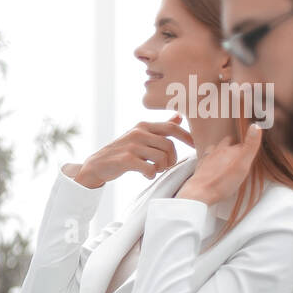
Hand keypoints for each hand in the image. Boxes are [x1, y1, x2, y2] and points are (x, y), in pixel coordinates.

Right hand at [67, 114, 193, 187]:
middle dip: (171, 159)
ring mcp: (132, 146)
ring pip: (161, 158)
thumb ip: (159, 128)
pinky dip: (151, 174)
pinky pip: (150, 169)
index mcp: (143, 126)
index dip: (187, 137)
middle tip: (164, 165)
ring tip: (154, 170)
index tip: (195, 146)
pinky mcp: (126, 159)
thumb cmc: (122, 151)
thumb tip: (178, 117)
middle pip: (169, 146)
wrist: (97, 165)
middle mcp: (138, 133)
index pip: (171, 127)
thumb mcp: (139, 136)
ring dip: (161, 168)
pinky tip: (146, 175)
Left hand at [176, 122, 262, 206]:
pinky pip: (207, 157)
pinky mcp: (200, 165)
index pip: (243, 143)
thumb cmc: (223, 181)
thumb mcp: (243, 164)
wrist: (200, 192)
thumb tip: (256, 125)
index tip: (251, 150)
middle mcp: (220, 150)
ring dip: (222, 149)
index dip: (248, 146)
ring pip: (217, 147)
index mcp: (232, 150)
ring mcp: (209, 157)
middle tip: (240, 151)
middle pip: (229, 142)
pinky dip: (211, 157)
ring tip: (227, 155)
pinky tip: (213, 163)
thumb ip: (251, 146)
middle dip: (234, 145)